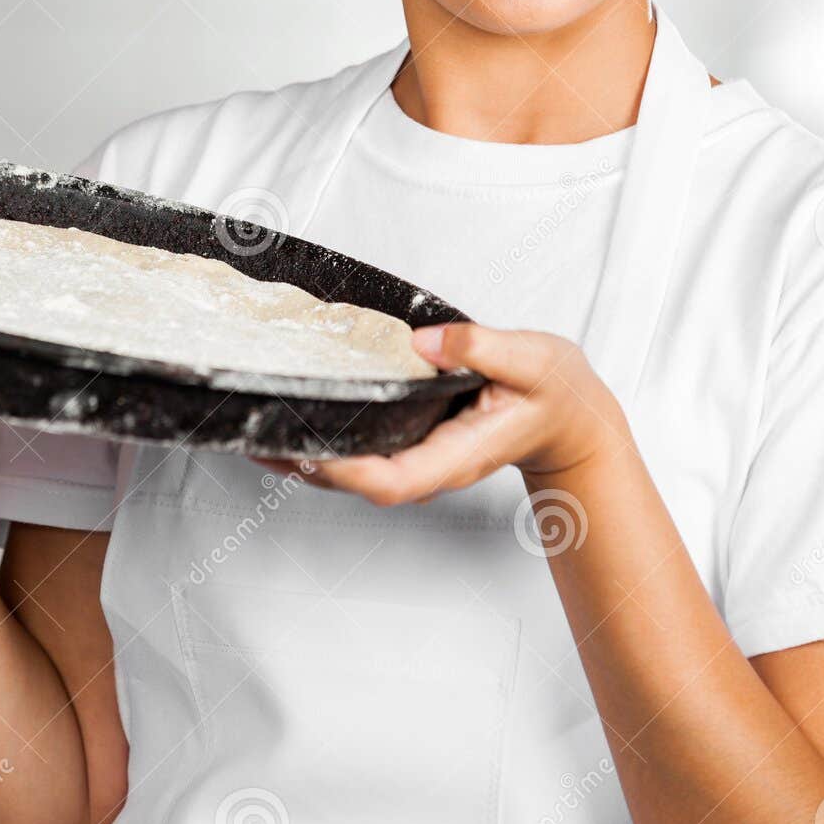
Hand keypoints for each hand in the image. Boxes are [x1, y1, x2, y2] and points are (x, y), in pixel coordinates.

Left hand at [253, 321, 629, 505]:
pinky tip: (297, 414)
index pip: (392, 480)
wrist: (572, 417)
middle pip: (358, 482)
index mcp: (458, 455)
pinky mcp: (415, 443)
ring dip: (305, 453)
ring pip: (355, 471)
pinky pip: (364, 451)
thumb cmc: (556, 392)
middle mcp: (432, 466)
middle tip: (251, 430)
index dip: (344, 470)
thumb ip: (479, 348)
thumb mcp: (530, 359)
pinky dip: (326, 438)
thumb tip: (423, 342)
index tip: (303, 449)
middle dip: (303, 462)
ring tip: (255, 424)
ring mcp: (422, 459)